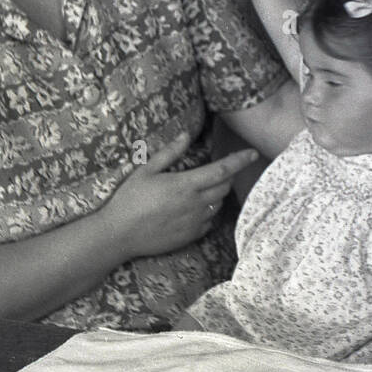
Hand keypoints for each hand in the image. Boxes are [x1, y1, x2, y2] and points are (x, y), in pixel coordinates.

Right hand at [102, 132, 259, 259]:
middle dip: (226, 176)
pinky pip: (209, 221)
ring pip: (218, 204)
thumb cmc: (129, 199)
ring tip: (202, 188)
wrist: (118, 235)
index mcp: (186, 184)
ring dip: (217, 194)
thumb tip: (186, 135)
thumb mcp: (145, 171)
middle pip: (224, 187)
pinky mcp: (191, 236)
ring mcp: (195, 222)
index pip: (222, 170)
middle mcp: (195, 204)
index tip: (253, 154)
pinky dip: (207, 212)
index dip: (240, 160)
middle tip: (216, 170)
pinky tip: (194, 209)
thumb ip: (169, 153)